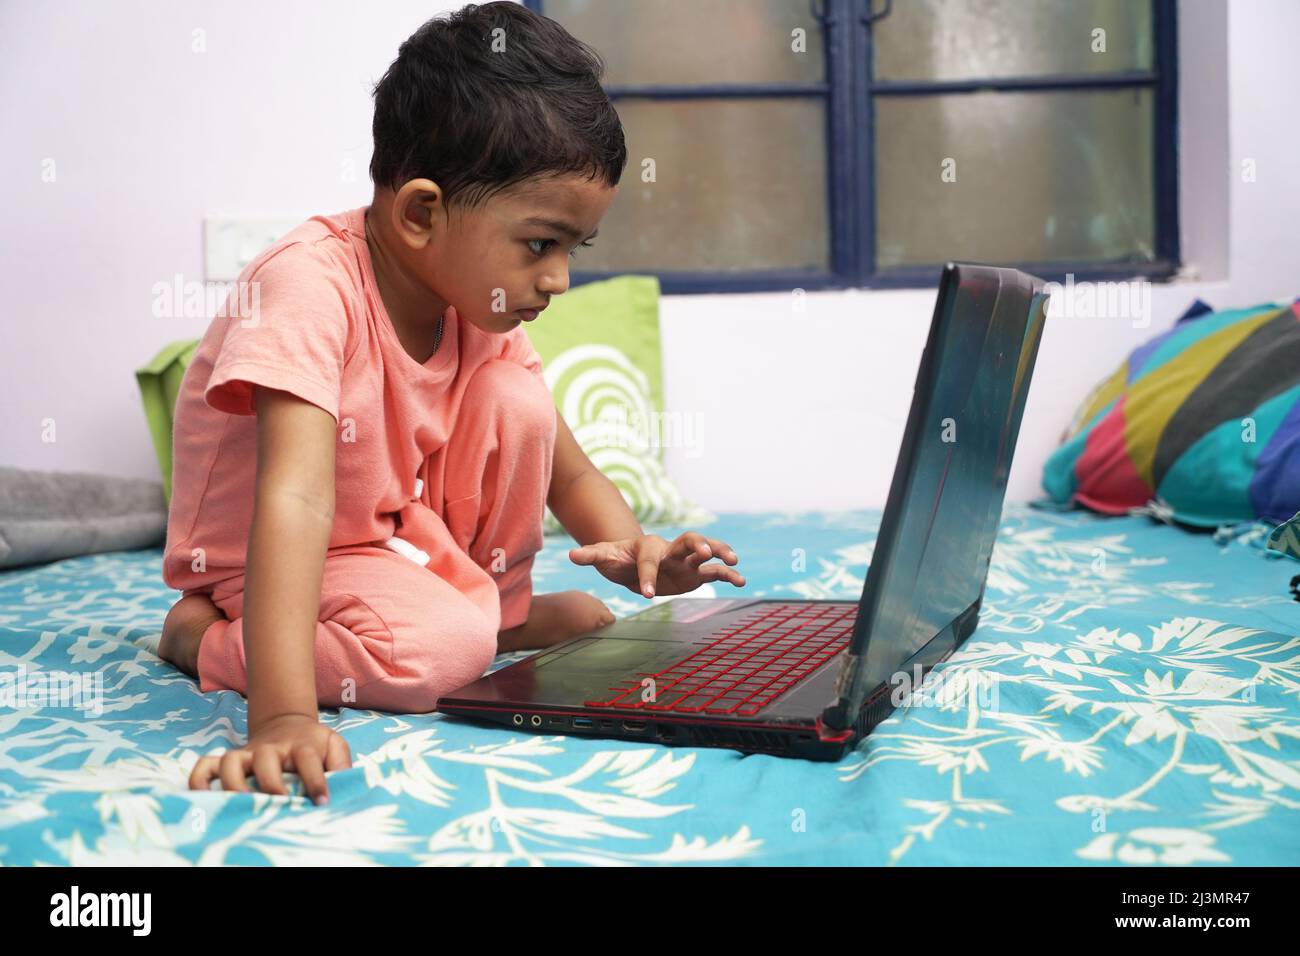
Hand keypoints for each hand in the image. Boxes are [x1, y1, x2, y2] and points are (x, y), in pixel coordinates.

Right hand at [188, 713, 351, 804]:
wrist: (288, 724)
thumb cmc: (314, 744)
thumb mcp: (334, 746)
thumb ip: (341, 762)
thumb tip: (344, 787)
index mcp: (300, 745)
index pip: (308, 759)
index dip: (315, 780)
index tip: (322, 802)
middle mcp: (271, 749)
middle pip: (265, 760)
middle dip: (270, 782)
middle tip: (278, 803)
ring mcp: (247, 754)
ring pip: (230, 762)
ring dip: (233, 783)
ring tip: (240, 804)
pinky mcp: (230, 760)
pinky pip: (205, 766)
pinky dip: (199, 779)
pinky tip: (204, 798)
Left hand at [568, 531, 745, 597]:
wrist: (632, 561)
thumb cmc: (618, 558)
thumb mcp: (604, 556)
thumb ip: (591, 555)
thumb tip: (571, 555)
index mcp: (648, 547)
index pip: (648, 561)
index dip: (647, 576)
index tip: (646, 595)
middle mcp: (670, 550)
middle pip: (686, 541)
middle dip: (696, 544)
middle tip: (703, 550)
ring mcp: (685, 561)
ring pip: (705, 552)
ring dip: (719, 553)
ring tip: (733, 561)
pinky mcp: (694, 573)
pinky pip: (713, 572)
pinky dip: (727, 575)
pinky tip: (742, 581)